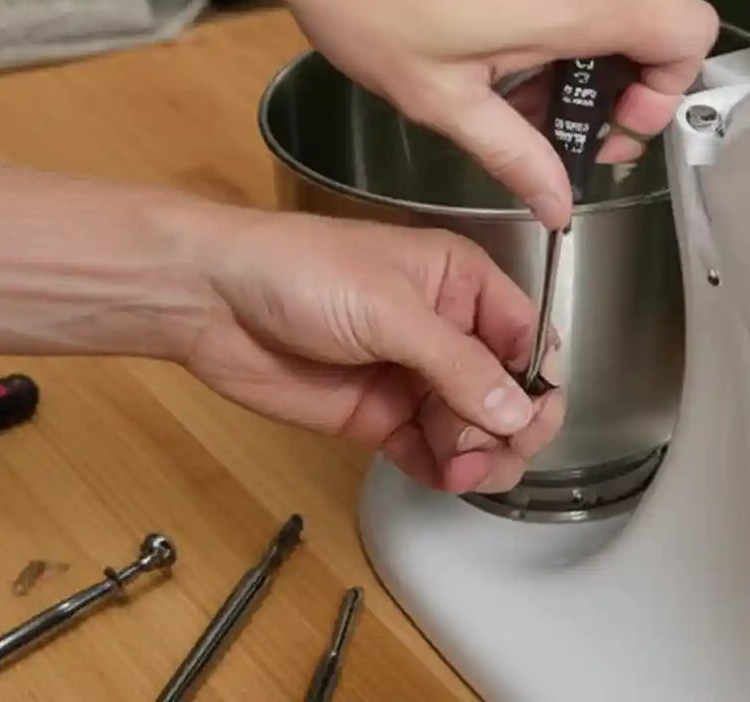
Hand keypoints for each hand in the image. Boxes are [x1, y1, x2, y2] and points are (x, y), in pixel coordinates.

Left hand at [187, 211, 564, 493]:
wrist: (213, 301)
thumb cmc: (301, 273)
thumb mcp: (388, 309)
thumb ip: (456, 364)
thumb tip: (517, 413)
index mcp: (461, 284)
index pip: (526, 339)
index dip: (536, 383)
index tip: (529, 420)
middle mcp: (446, 332)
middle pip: (506, 392)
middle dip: (508, 427)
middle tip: (489, 450)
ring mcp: (413, 378)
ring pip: (472, 429)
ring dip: (479, 455)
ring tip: (460, 469)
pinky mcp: (379, 417)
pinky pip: (428, 451)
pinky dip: (442, 469)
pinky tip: (442, 476)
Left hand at [271, 0, 718, 229]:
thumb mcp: (443, 100)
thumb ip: (514, 156)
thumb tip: (556, 202)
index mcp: (574, 3)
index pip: (686, 32)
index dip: (667, 87)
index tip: (614, 121)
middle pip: (665, 9)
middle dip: (634, 69)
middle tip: (578, 109)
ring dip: (595, 45)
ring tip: (532, 84)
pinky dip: (566, 17)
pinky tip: (513, 49)